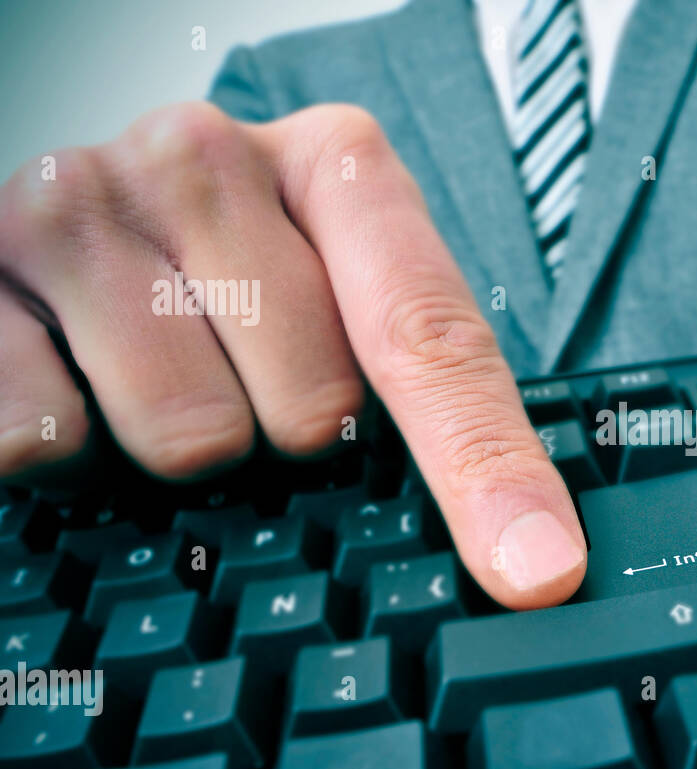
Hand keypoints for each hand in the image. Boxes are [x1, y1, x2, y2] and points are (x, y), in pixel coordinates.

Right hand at [0, 103, 585, 609]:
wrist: (71, 234)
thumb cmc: (230, 279)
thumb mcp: (342, 301)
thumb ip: (439, 392)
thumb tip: (535, 562)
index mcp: (329, 164)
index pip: (430, 336)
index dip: (486, 469)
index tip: (534, 572)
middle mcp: (206, 155)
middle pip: (311, 406)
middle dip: (285, 439)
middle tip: (244, 387)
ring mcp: (79, 200)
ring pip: (188, 433)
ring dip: (178, 451)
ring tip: (155, 383)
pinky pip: (45, 434)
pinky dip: (69, 450)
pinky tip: (76, 386)